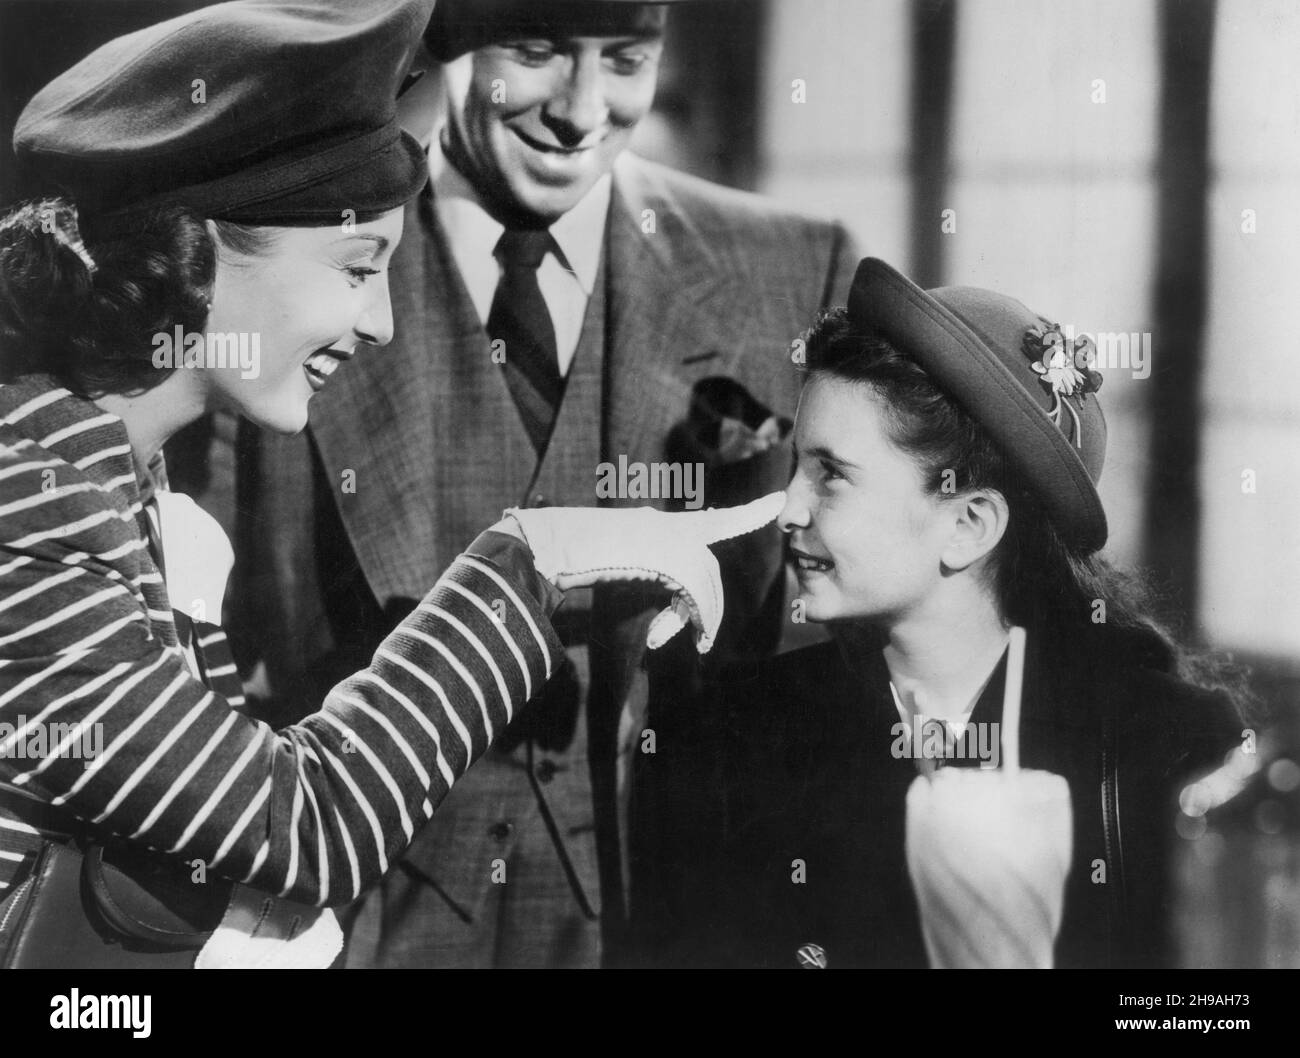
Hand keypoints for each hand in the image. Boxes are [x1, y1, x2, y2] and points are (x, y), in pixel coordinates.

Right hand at [500, 492, 785, 653]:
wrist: (541, 545)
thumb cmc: (566, 560)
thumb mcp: (617, 572)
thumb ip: (647, 584)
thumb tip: (669, 619)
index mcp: (657, 527)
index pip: (716, 521)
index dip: (749, 514)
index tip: (780, 500)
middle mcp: (667, 527)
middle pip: (707, 570)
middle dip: (706, 608)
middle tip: (696, 642)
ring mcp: (665, 537)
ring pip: (704, 584)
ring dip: (697, 619)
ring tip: (678, 642)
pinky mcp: (662, 553)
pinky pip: (694, 592)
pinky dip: (689, 619)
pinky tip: (663, 637)